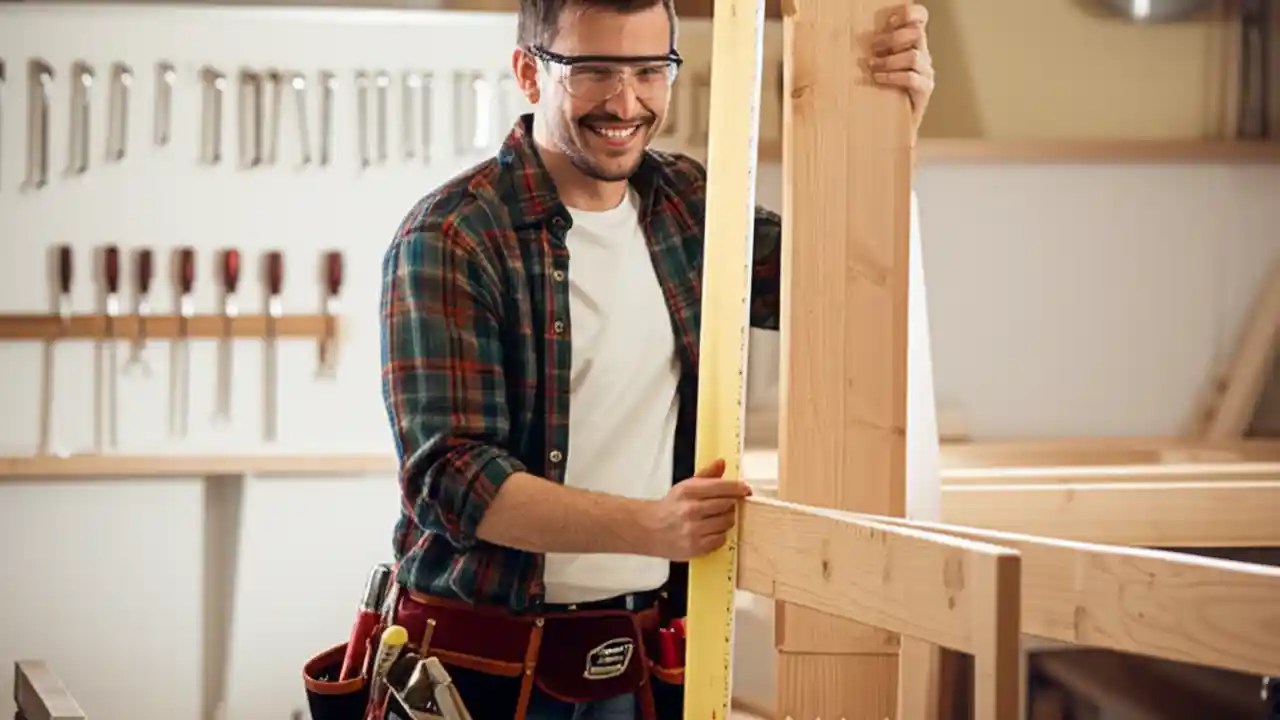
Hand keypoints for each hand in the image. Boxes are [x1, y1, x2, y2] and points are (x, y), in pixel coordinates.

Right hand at [640, 458, 751, 560]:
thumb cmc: (670, 507)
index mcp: (688, 491)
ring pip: (726, 522)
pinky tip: (711, 530)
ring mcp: (693, 529)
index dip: (737, 488)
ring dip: (727, 519)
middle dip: (732, 504)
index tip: (745, 489)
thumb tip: (722, 463)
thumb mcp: (685, 487)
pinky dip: (720, 534)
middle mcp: (691, 509)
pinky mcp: (696, 546)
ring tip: (718, 518)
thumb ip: (706, 475)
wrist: (649, 530)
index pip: (721, 487)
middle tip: (729, 504)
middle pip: (727, 504)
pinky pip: (721, 539)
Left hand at [869, 4, 934, 140]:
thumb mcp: (874, 67)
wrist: (889, 130)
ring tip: (872, 66)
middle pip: (917, 34)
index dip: (909, 14)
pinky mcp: (924, 91)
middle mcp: (922, 56)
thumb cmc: (878, 95)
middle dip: (893, 38)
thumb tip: (847, 38)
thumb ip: (871, 51)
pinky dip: (893, 76)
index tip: (890, 20)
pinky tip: (878, 78)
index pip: (920, 19)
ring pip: (914, 55)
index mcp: (912, 44)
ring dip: (889, 59)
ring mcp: (925, 73)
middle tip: (873, 46)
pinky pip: (912, 77)